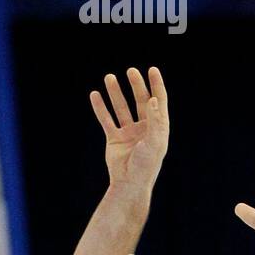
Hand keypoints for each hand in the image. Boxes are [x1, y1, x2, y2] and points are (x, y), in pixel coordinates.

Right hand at [89, 66, 168, 194]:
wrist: (128, 184)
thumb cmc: (146, 166)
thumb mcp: (154, 142)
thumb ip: (155, 121)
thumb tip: (154, 99)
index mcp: (158, 127)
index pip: (158, 101)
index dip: (156, 85)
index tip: (152, 69)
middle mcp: (144, 127)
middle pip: (140, 100)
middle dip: (136, 85)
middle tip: (131, 71)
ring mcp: (128, 132)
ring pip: (121, 107)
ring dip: (115, 93)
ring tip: (109, 77)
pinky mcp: (114, 139)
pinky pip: (106, 119)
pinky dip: (100, 108)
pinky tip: (95, 95)